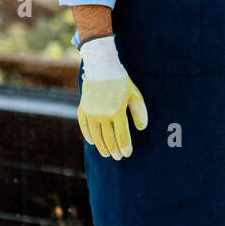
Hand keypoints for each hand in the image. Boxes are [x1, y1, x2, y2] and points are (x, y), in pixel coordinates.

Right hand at [77, 35, 147, 159]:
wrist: (102, 68)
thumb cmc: (122, 82)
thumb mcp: (134, 95)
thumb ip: (139, 112)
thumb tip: (142, 128)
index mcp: (117, 111)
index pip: (121, 135)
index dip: (125, 146)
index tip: (127, 153)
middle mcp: (102, 114)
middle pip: (108, 138)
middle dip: (114, 149)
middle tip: (118, 157)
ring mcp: (91, 112)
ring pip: (96, 135)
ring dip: (102, 146)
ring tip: (107, 154)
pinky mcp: (83, 109)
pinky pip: (84, 126)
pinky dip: (88, 136)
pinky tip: (93, 142)